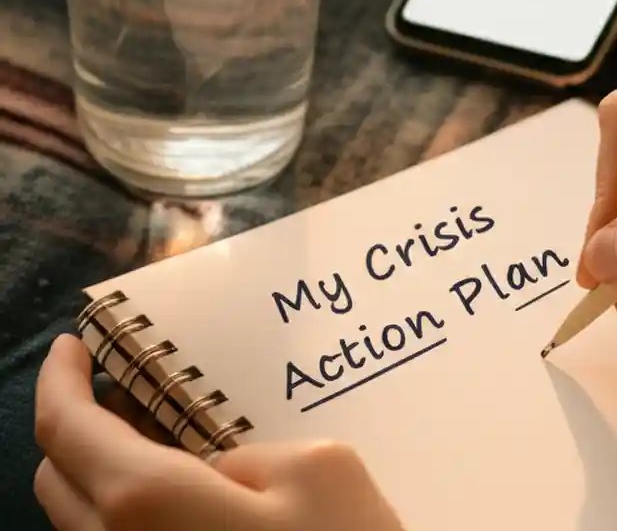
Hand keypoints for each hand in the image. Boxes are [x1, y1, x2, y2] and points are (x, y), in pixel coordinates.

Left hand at [33, 335, 404, 530]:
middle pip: (57, 480)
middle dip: (78, 426)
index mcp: (147, 499)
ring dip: (105, 472)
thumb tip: (222, 471)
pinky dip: (132, 510)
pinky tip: (190, 495)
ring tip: (164, 440)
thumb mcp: (318, 469)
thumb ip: (252, 453)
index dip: (60, 379)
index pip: (67, 429)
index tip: (76, 345)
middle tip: (129, 391)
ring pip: (84, 522)